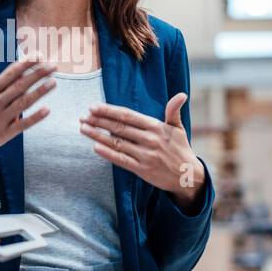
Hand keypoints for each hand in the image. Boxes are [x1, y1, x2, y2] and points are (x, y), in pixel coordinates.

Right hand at [0, 50, 56, 159]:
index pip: (10, 74)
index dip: (25, 64)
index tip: (39, 55)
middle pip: (19, 86)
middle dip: (37, 75)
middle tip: (53, 66)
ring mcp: (0, 118)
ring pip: (22, 103)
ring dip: (38, 93)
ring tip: (53, 82)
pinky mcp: (5, 133)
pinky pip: (22, 125)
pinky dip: (34, 118)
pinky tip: (47, 110)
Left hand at [79, 93, 205, 211]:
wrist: (188, 175)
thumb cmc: (180, 149)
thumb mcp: (178, 128)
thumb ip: (173, 111)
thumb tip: (180, 95)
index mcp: (156, 126)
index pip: (128, 116)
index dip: (109, 111)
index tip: (94, 107)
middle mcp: (150, 139)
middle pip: (119, 128)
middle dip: (99, 121)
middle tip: (83, 117)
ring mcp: (146, 155)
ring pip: (117, 143)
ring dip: (98, 135)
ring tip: (83, 129)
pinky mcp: (143, 169)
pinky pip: (122, 160)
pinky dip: (108, 153)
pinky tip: (95, 147)